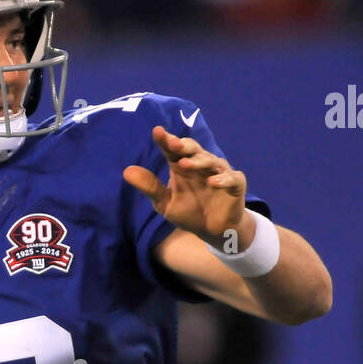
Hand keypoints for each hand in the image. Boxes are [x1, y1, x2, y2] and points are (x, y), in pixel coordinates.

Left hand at [123, 125, 249, 249]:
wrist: (213, 231)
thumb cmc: (189, 212)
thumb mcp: (164, 203)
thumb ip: (150, 187)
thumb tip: (127, 171)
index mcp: (182, 165)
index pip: (172, 149)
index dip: (166, 140)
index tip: (157, 132)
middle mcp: (201, 164)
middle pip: (193, 149)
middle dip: (182, 145)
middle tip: (172, 143)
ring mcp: (219, 172)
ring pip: (210, 161)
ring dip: (198, 161)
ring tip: (185, 164)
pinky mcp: (235, 184)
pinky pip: (231, 178)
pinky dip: (222, 179)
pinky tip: (212, 182)